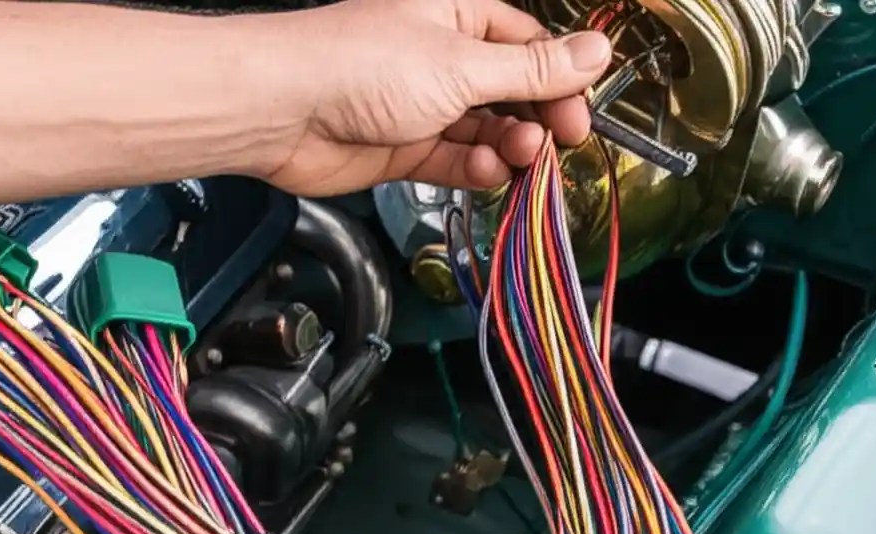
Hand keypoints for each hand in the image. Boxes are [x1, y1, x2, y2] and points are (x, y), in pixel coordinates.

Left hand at [259, 0, 611, 194]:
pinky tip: (486, 173)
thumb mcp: (463, 65)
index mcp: (456, 17)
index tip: (580, 112)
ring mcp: (420, 105)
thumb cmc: (355, 65)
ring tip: (519, 158)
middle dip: (536, 120)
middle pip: (509, 93)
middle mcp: (439, 59)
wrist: (281, 110)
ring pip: (483, 132)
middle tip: (558, 144)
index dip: (558, 80)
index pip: (526, 47)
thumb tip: (594, 52)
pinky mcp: (401, 148)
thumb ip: (531, 70)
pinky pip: (453, 162)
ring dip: (508, 148)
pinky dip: (474, 170)